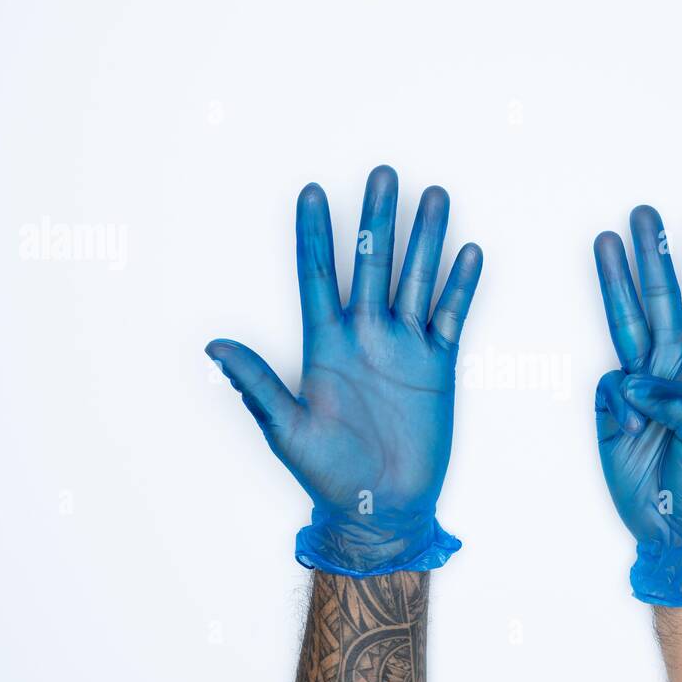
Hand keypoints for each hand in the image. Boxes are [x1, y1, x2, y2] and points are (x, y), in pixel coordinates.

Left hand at [207, 165, 481, 575]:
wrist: (380, 508)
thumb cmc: (327, 475)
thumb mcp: (286, 430)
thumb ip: (256, 385)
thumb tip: (213, 347)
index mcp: (325, 345)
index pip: (318, 276)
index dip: (315, 235)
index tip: (311, 191)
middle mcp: (365, 336)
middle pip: (372, 264)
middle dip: (378, 219)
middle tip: (384, 173)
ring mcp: (404, 348)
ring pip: (417, 281)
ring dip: (426, 240)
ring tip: (435, 197)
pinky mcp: (437, 366)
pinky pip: (451, 317)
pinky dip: (461, 287)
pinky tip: (469, 254)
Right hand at [594, 206, 681, 613]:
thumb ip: (681, 404)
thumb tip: (636, 379)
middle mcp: (678, 372)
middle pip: (664, 302)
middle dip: (654, 257)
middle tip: (643, 215)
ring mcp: (643, 390)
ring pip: (626, 324)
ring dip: (616, 284)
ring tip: (605, 241)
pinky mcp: (613, 414)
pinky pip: (607, 389)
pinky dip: (615, 397)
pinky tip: (628, 415)